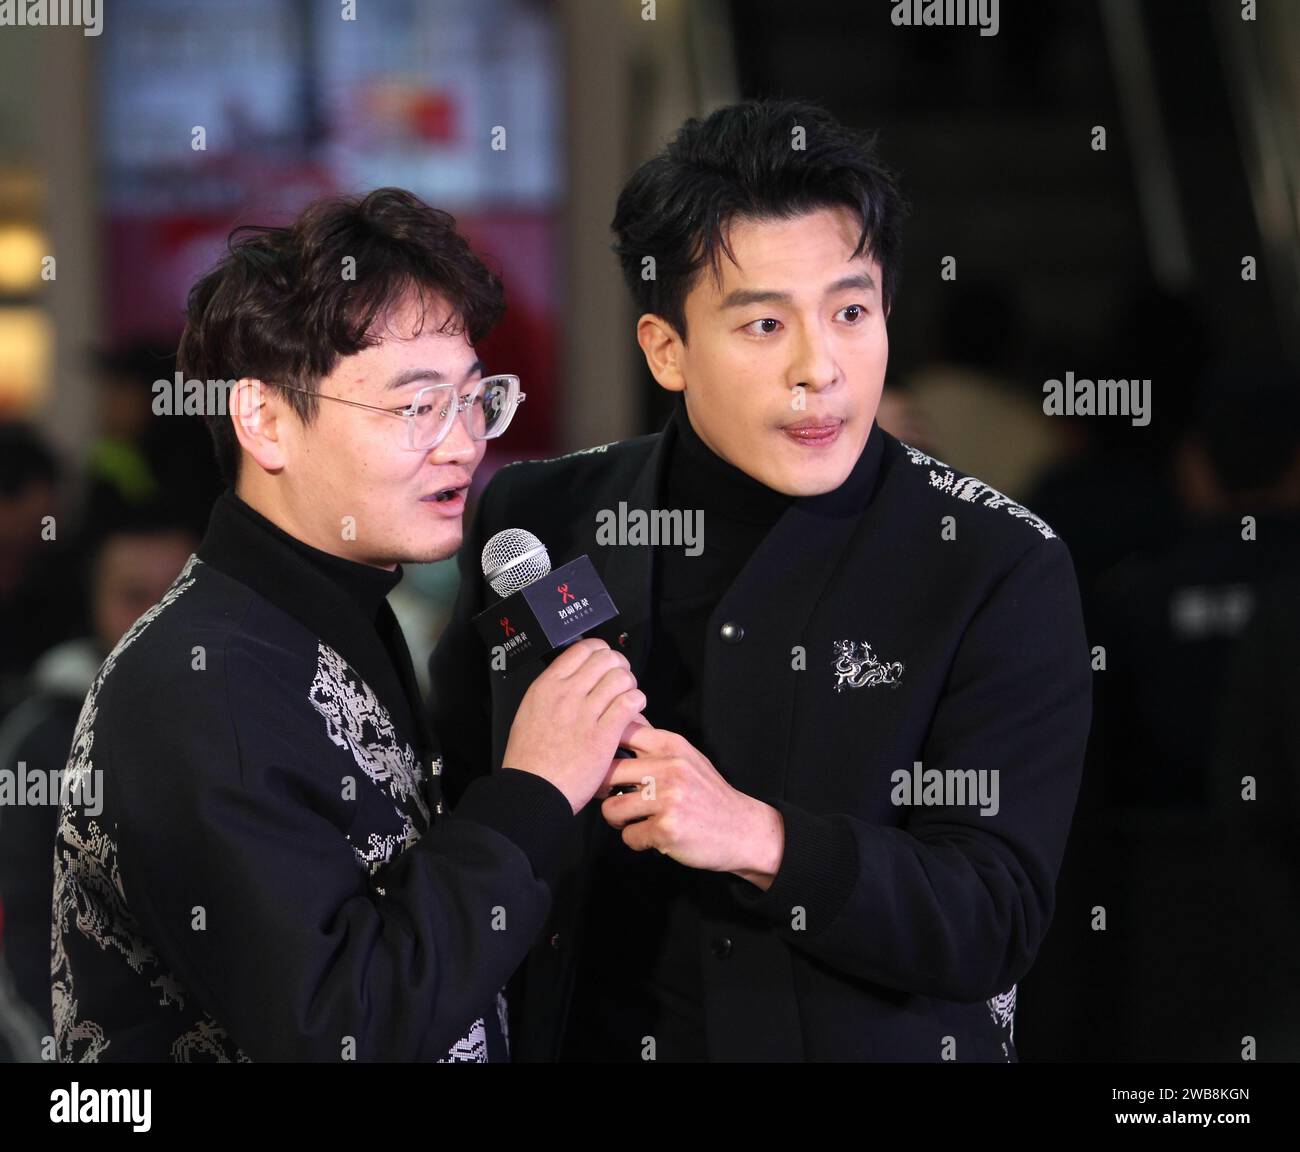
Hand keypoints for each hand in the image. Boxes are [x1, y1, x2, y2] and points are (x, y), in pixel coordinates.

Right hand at [503, 638, 645, 813]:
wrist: (532, 791)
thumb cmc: (530, 760)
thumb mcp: (530, 713)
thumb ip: (552, 693)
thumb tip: (574, 680)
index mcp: (547, 686)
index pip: (583, 648)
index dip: (601, 652)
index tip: (605, 663)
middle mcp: (566, 694)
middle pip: (606, 658)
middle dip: (619, 666)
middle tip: (620, 681)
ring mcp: (585, 713)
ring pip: (622, 677)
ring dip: (630, 685)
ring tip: (627, 698)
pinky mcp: (603, 735)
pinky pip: (631, 702)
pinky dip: (637, 702)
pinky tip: (633, 711)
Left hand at [599, 726, 784, 886]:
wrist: (743, 830)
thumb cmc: (708, 794)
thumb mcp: (686, 758)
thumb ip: (654, 744)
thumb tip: (618, 726)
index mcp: (671, 745)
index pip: (621, 733)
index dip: (606, 751)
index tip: (609, 766)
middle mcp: (669, 768)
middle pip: (607, 772)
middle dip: (606, 791)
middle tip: (619, 799)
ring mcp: (668, 798)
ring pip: (611, 808)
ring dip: (619, 819)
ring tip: (637, 820)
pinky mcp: (667, 828)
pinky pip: (628, 836)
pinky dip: (637, 840)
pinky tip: (654, 836)